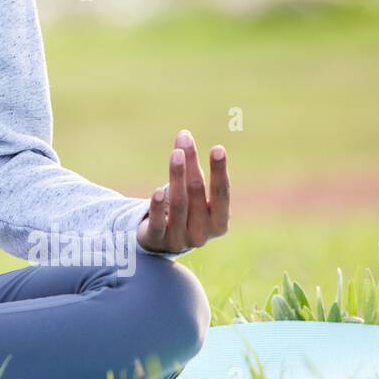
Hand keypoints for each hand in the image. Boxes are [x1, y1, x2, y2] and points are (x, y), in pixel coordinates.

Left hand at [137, 129, 229, 253]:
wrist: (160, 242)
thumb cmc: (184, 212)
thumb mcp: (192, 193)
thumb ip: (191, 168)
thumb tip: (184, 135)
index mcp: (219, 223)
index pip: (221, 194)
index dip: (219, 171)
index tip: (218, 148)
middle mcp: (202, 234)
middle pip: (196, 193)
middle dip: (192, 164)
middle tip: (186, 140)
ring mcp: (180, 240)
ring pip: (178, 204)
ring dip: (176, 177)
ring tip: (175, 154)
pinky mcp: (157, 241)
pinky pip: (158, 223)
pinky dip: (158, 206)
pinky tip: (157, 190)